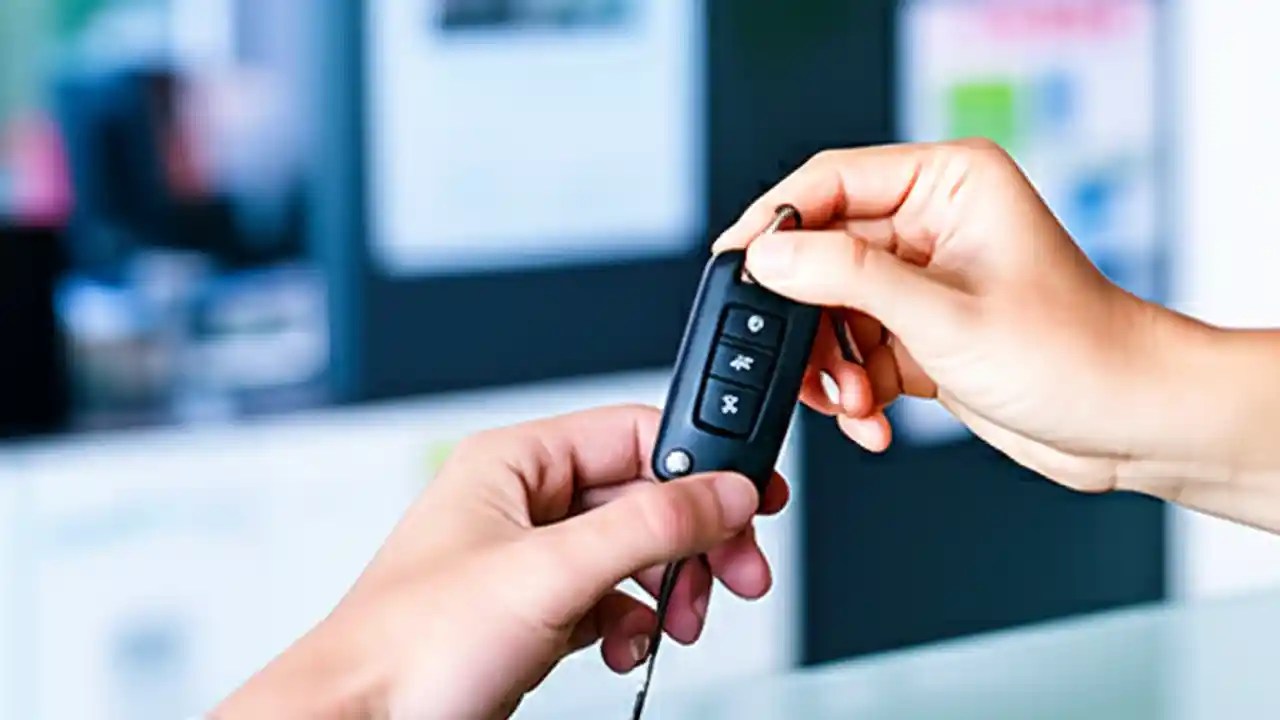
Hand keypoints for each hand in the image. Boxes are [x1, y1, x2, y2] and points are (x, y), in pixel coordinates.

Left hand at [213, 405, 786, 718]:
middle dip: (694, 538)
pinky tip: (628, 648)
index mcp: (515, 462)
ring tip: (683, 620)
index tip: (753, 497)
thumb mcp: (549, 573)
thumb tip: (725, 491)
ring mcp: (529, 560)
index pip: (632, 434)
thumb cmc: (410, 645)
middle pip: (643, 497)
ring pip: (633, 553)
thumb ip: (647, 524)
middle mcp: (524, 503)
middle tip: (740, 571)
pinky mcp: (534, 611)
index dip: (699, 463)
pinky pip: (611, 600)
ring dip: (670, 587)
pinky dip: (634, 625)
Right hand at [715, 140, 1193, 491]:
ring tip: (852, 403)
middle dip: (806, 320)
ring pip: (830, 312)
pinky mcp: (921, 332)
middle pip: (821, 254)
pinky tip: (870, 419)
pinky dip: (852, 392)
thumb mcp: (944, 315)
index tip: (733, 265)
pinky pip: (855, 353)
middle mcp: (932, 223)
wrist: (1127, 425)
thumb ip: (847, 278)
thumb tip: (767, 255)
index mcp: (948, 183)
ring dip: (829, 367)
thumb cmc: (1074, 354)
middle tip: (797, 363)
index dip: (774, 223)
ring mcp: (923, 281)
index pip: (831, 181)